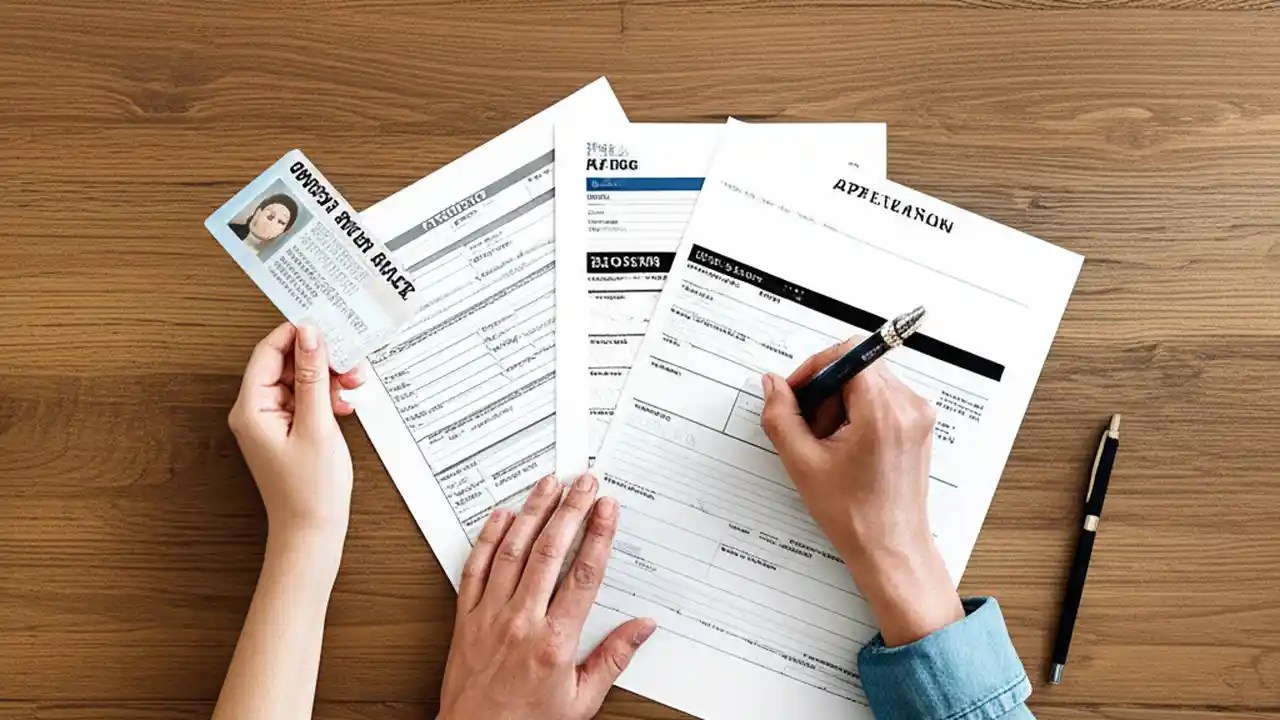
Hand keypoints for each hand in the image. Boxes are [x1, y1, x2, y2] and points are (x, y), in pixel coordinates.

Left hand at [228, 322, 363, 554]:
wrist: (312, 532)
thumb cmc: (310, 489)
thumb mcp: (317, 425)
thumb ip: (314, 377)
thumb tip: (309, 335)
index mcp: (252, 407)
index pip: (269, 351)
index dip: (298, 334)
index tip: (327, 325)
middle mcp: (256, 411)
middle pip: (287, 365)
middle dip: (321, 359)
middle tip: (351, 362)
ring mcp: (272, 421)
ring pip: (301, 381)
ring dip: (328, 378)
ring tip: (353, 386)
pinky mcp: (288, 431)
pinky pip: (306, 400)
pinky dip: (327, 398)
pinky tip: (345, 406)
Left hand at [439, 474, 656, 719]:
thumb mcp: (582, 701)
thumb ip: (614, 658)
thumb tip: (643, 627)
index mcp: (555, 641)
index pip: (583, 574)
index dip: (598, 534)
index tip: (608, 508)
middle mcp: (522, 621)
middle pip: (550, 551)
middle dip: (571, 510)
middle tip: (584, 482)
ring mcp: (490, 615)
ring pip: (513, 550)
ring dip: (532, 512)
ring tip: (548, 485)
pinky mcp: (465, 617)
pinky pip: (476, 567)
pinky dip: (488, 538)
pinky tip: (502, 516)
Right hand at [760, 339, 962, 645]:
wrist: (891, 548)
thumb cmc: (855, 515)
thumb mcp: (803, 463)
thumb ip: (781, 416)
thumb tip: (773, 385)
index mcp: (883, 411)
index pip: (847, 354)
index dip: (814, 368)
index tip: (797, 392)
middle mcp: (908, 407)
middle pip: (858, 366)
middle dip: (826, 391)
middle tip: (811, 427)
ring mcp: (918, 416)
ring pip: (869, 382)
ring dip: (841, 403)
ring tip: (829, 443)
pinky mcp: (918, 426)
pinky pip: (882, 399)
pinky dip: (858, 412)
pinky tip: (846, 446)